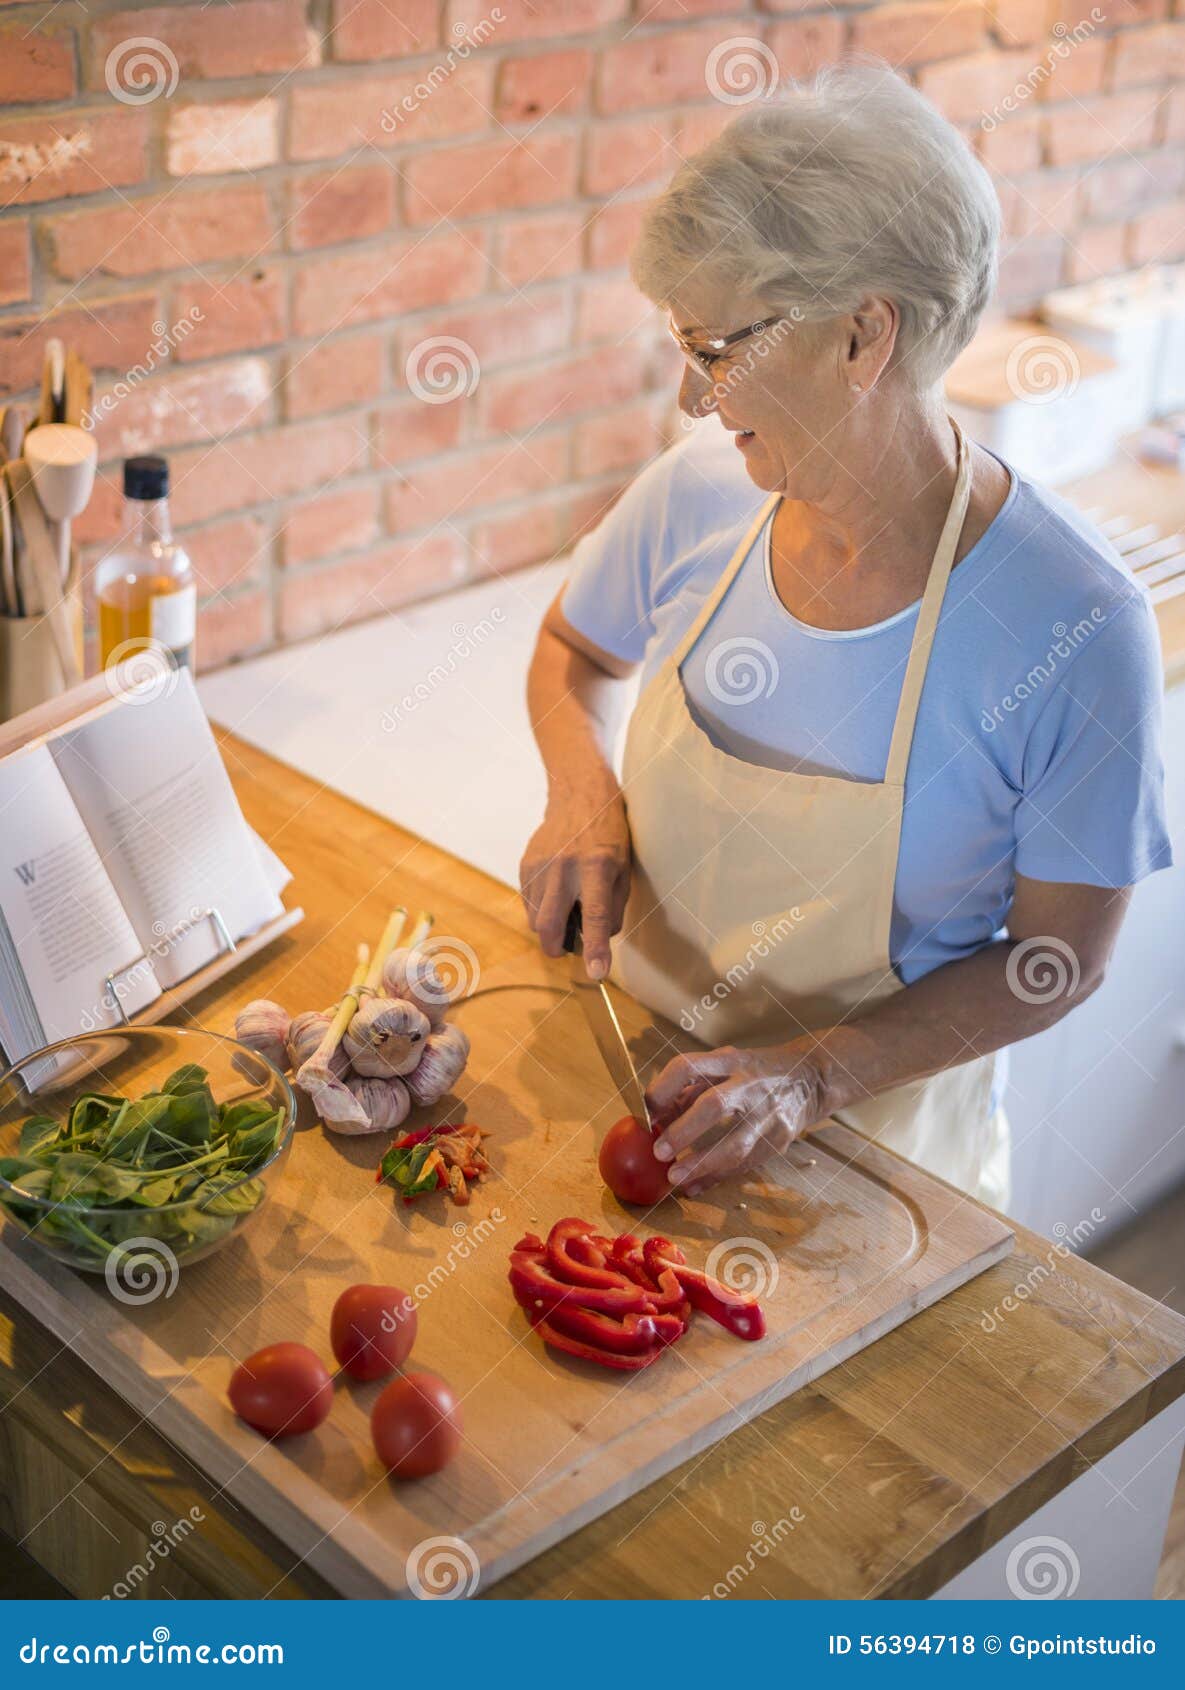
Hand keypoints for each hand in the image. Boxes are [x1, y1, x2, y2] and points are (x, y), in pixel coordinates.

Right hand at [519, 782, 630, 979]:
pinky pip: (528, 902)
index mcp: (596, 867)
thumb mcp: (623, 869)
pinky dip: (541, 908)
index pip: (595, 916)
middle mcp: (565, 867)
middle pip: (549, 924)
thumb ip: (612, 907)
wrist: (580, 796)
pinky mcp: (526, 864)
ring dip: (548, 927)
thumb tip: (599, 940)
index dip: (595, 948)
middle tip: (566, 949)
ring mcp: (541, 865)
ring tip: (564, 910)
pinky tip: (555, 892)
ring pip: (534, 918)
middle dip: (555, 948)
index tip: (596, 973)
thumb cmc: (608, 835)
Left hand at [646, 1043, 825, 1192]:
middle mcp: (750, 1084)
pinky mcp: (780, 1139)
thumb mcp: (723, 1064)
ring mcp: (769, 1113)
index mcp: (730, 1060)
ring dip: (702, 1164)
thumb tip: (653, 1118)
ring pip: (735, 1144)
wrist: (810, 1077)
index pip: (689, 1067)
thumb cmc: (753, 1072)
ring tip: (674, 1178)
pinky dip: (717, 1177)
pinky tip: (695, 1185)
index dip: (664, 1088)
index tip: (647, 1111)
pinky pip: (745, 1164)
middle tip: (659, 1151)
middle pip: (715, 1105)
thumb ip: (689, 1088)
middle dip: (684, 1131)